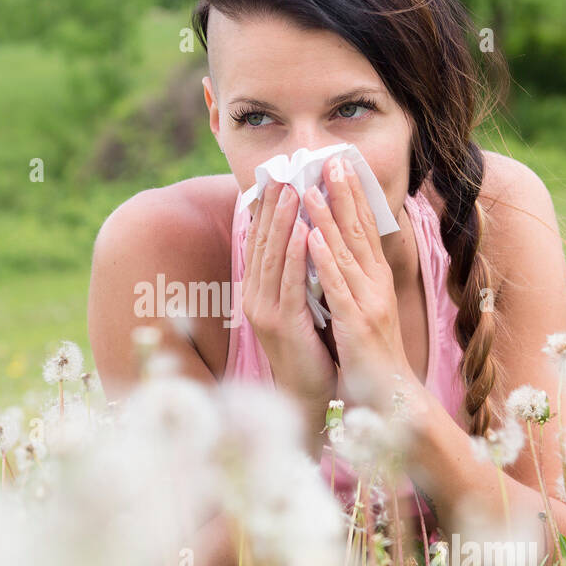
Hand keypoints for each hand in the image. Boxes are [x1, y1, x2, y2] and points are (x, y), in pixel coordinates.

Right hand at [240, 179, 337, 440]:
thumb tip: (300, 239)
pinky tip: (304, 229)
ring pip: (273, 257)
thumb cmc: (310, 349)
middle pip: (262, 242)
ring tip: (294, 188)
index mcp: (257, 291)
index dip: (266, 208)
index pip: (260, 241)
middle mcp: (254, 297)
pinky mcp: (283, 323)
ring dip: (283, 220)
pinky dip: (296, 253)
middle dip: (273, 205)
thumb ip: (294, 275)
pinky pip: (289, 281)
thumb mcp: (298, 306)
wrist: (307, 395)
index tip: (277, 176)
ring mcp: (265, 310)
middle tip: (284, 170)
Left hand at [302, 155, 412, 405]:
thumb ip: (352, 281)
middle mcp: (376, 284)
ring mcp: (368, 302)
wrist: (390, 396)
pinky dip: (325, 259)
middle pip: (361, 231)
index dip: (354, 196)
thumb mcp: (362, 309)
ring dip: (330, 218)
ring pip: (347, 251)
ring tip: (314, 188)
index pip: (365, 229)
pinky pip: (338, 285)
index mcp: (376, 280)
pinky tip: (312, 237)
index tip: (341, 165)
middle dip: (346, 193)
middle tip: (333, 159)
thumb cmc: (371, 356)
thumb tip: (335, 251)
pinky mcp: (357, 322)